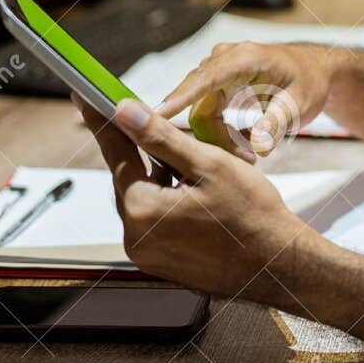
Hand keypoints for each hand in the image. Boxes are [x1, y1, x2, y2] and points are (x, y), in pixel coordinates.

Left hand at [75, 95, 317, 298]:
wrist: (277, 264)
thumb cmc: (252, 216)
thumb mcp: (208, 164)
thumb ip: (160, 137)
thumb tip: (125, 112)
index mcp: (143, 211)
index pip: (115, 154)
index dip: (103, 122)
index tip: (86, 98)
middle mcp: (136, 237)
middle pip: (129, 177)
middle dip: (144, 152)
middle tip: (165, 132)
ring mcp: (147, 253)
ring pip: (142, 198)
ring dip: (158, 177)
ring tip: (193, 170)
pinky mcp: (160, 261)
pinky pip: (153, 220)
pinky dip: (165, 200)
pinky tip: (194, 193)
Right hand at [157, 42, 340, 157]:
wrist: (313, 71)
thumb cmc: (308, 83)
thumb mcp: (300, 105)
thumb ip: (278, 124)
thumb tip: (260, 147)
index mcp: (245, 59)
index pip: (205, 80)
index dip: (179, 98)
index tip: (156, 115)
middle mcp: (225, 59)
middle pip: (200, 105)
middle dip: (216, 137)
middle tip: (248, 160)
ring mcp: (218, 68)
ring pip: (200, 111)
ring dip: (219, 136)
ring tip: (250, 153)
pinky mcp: (216, 80)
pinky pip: (205, 111)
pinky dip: (220, 130)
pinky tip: (245, 138)